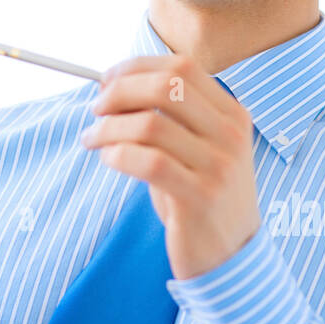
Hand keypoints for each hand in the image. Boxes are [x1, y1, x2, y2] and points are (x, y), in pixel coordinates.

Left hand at [79, 54, 261, 279]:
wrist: (232, 255)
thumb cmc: (200, 195)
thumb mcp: (197, 148)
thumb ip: (168, 116)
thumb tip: (112, 85)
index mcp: (232, 114)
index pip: (181, 67)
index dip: (136, 67)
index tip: (106, 80)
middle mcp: (230, 134)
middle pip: (167, 87)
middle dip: (120, 92)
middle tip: (96, 109)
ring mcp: (219, 166)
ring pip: (151, 125)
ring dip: (109, 128)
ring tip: (92, 139)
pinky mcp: (200, 197)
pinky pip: (148, 162)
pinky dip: (118, 154)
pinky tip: (108, 159)